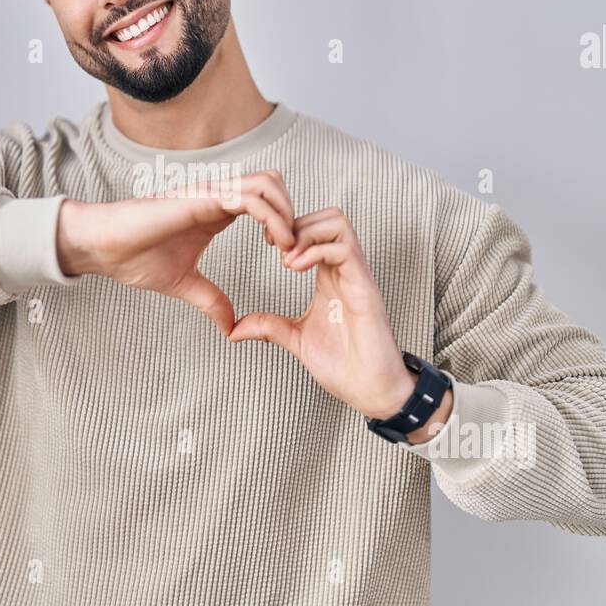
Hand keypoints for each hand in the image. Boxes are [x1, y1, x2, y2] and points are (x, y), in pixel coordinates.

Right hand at [56, 171, 296, 336]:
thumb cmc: (135, 258)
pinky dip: (272, 218)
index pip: (267, 201)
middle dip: (293, 215)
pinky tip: (274, 245)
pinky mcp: (203, 199)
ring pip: (269, 183)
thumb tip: (231, 327)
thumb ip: (211, 300)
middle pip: (275, 184)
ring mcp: (211, 194)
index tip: (287, 259)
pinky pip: (252, 198)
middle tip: (292, 252)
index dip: (285, 225)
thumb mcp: (184, 284)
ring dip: (286, 214)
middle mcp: (218, 197)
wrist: (104, 248)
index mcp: (218, 212)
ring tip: (286, 249)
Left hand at [227, 206, 414, 420]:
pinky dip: (315, 251)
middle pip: (328, 215)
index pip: (316, 229)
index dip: (289, 228)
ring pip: (338, 222)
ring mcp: (356, 276)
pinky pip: (344, 248)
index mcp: (329, 277)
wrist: (371, 390)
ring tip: (287, 261)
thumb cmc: (344, 365)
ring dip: (307, 233)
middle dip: (296, 222)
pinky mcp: (365, 288)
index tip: (268, 245)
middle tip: (275, 247)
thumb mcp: (296, 339)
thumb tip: (235, 328)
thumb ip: (269, 327)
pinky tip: (296, 270)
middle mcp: (345, 270)